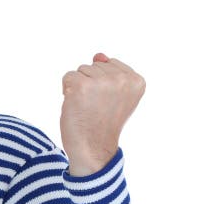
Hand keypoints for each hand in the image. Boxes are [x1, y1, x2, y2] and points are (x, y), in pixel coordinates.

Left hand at [60, 53, 145, 175]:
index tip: (107, 102)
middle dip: (90, 83)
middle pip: (95, 65)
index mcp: (137, 80)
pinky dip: (67, 90)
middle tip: (95, 106)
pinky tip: (76, 106)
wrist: (93, 148)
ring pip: (81, 70)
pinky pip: (68, 77)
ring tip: (87, 106)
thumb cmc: (102, 123)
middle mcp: (122, 79)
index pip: (110, 65)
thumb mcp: (115, 96)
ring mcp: (102, 82)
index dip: (103, 83)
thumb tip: (98, 55)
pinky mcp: (81, 86)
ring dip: (79, 87)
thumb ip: (110, 73)